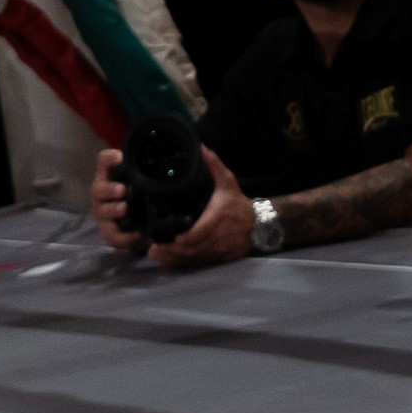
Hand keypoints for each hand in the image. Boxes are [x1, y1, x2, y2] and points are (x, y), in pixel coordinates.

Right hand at [87, 146, 142, 254]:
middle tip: (122, 190)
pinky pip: (113, 236)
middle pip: (98, 189)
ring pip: (102, 212)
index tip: (120, 157)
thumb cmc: (137, 195)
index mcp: (108, 176)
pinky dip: (125, 236)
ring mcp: (102, 213)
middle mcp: (101, 194)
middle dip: (109, 189)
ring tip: (124, 208)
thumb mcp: (140, 182)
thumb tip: (169, 159)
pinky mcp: (109, 232)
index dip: (109, 159)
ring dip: (113, 210)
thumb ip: (146, 172)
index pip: (103, 162)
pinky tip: (137, 234)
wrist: (137, 225)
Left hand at [149, 148, 257, 272]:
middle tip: (153, 248)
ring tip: (156, 254)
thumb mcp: (227, 181)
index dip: (184, 239)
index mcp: (217, 218)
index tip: (170, 238)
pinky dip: (183, 266)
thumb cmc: (237, 202)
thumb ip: (213, 164)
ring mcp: (219, 251)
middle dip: (172, 252)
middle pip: (193, 250)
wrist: (258, 224)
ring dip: (174, 260)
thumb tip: (199, 146)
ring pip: (194, 260)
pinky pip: (199, 265)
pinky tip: (169, 262)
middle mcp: (218, 237)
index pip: (199, 232)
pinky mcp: (219, 260)